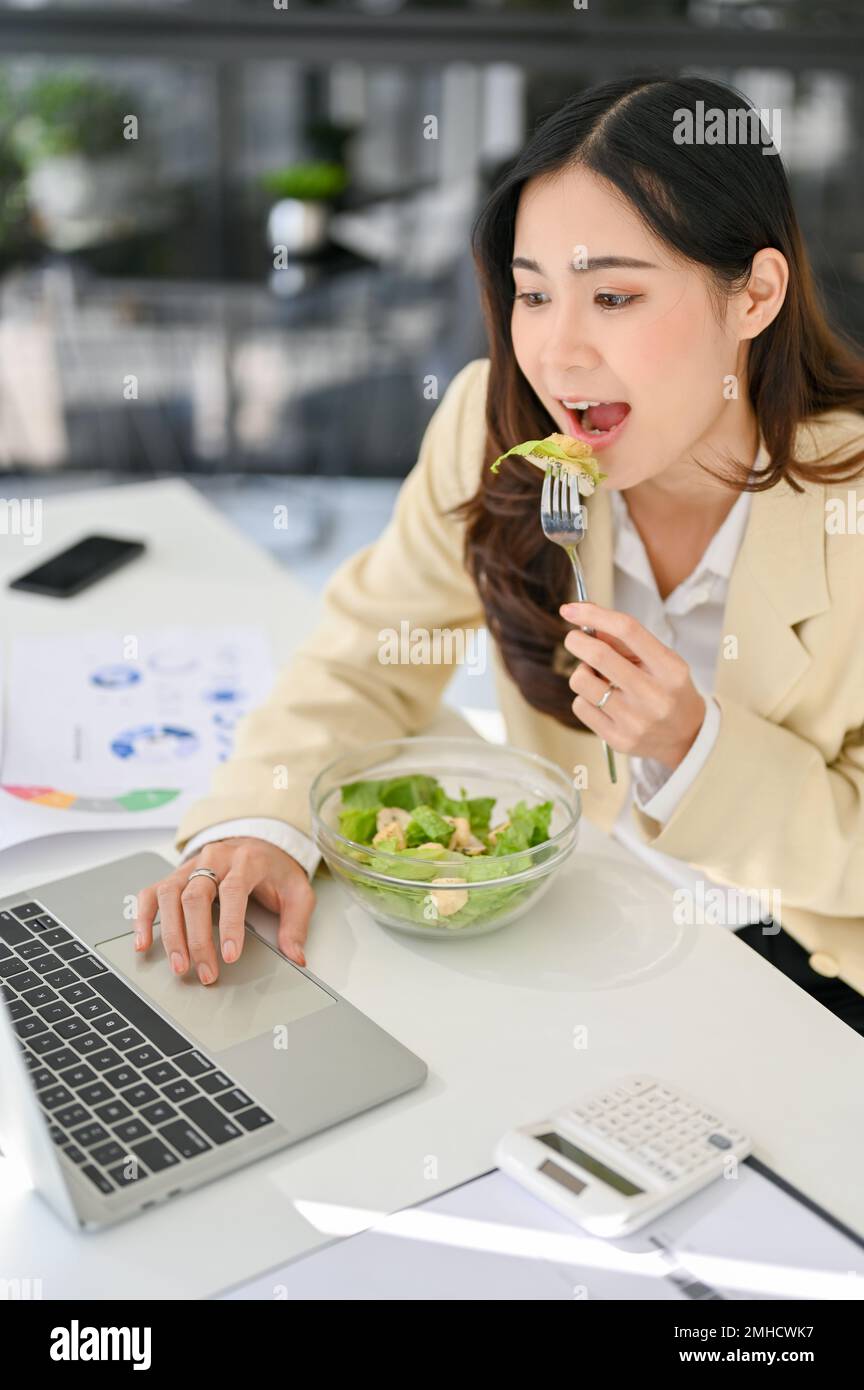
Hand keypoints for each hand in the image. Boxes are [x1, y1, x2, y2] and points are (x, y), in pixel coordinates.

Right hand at [134, 838, 314, 985]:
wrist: (260, 843)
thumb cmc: (275, 870)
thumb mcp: (298, 892)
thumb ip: (297, 924)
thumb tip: (296, 956)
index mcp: (246, 860)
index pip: (233, 890)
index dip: (230, 924)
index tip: (230, 955)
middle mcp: (214, 859)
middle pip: (196, 896)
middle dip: (198, 939)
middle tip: (206, 972)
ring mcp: (190, 866)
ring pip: (170, 895)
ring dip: (172, 934)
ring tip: (179, 966)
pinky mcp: (175, 876)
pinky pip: (151, 893)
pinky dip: (143, 918)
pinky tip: (143, 943)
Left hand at [559, 601, 705, 767]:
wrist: (686, 737)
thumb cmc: (668, 689)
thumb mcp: (661, 660)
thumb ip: (626, 641)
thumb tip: (587, 620)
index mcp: (670, 669)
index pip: (627, 629)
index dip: (594, 614)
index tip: (571, 609)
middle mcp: (654, 695)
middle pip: (599, 655)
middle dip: (576, 640)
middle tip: (574, 638)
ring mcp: (635, 721)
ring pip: (582, 681)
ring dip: (581, 671)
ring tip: (596, 676)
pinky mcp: (618, 739)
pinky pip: (580, 706)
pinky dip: (584, 697)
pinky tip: (600, 700)